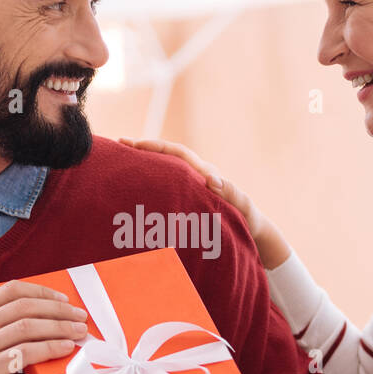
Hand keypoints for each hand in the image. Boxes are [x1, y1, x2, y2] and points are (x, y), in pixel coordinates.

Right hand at [0, 280, 88, 373]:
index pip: (11, 290)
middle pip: (24, 306)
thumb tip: (40, 323)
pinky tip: (65, 349)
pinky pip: (27, 352)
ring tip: (80, 332)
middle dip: (58, 310)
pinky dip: (50, 348)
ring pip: (29, 326)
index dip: (42, 291)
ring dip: (60, 328)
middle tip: (80, 317)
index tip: (63, 300)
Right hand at [117, 137, 290, 268]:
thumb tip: (214, 182)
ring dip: (144, 161)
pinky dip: (150, 178)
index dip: (157, 148)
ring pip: (164, 168)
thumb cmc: (249, 220)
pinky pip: (165, 182)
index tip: (135, 146)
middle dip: (144, 148)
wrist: (253, 230)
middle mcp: (196, 175)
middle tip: (120, 143)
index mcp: (206, 173)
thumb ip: (232, 195)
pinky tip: (133, 183)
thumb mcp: (243, 208)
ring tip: (119, 159)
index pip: (178, 153)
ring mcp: (191, 185)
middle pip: (166, 155)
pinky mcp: (187, 196)